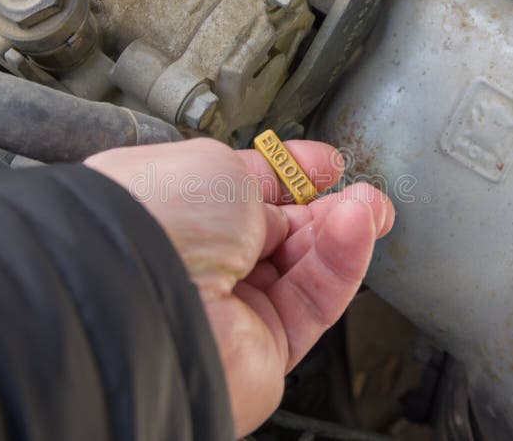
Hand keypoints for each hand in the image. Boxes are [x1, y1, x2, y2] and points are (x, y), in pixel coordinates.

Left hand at [84, 138, 394, 435]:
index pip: (246, 193)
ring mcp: (233, 307)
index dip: (290, 176)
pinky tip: (357, 230)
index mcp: (179, 211)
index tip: (325, 163)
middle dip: (327, 207)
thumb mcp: (219, 166)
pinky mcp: (265, 349)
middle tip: (361, 191)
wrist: (142, 296)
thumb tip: (294, 190)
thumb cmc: (157, 220)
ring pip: (305, 268)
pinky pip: (315, 302)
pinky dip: (341, 264)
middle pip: (283, 233)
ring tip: (370, 207)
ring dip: (342, 232)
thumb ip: (265, 176)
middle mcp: (202, 262)